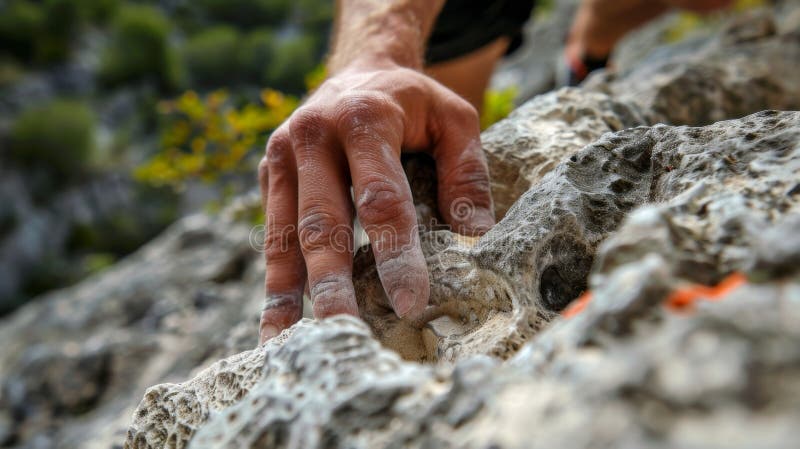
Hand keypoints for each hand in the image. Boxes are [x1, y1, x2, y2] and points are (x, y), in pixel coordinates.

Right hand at [258, 64, 493, 341]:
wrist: (357, 69)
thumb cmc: (411, 100)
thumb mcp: (454, 118)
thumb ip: (466, 172)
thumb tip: (474, 237)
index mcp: (365, 119)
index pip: (382, 200)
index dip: (397, 255)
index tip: (411, 304)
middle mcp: (314, 135)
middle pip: (324, 222)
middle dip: (334, 283)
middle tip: (346, 333)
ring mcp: (283, 155)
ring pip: (286, 233)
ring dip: (289, 292)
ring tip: (287, 343)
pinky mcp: (268, 173)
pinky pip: (272, 233)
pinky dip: (274, 279)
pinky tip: (277, 320)